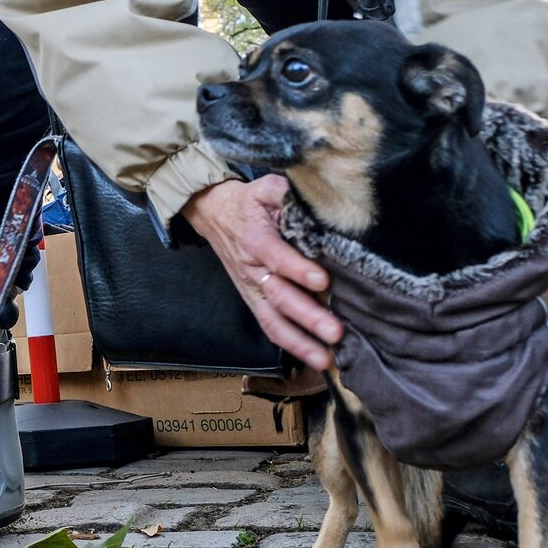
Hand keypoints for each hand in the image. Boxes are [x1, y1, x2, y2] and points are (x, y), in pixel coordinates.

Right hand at [183, 176, 340, 369]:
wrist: (212, 214)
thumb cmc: (248, 202)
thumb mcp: (265, 187)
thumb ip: (288, 192)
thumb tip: (319, 197)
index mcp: (255, 237)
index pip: (275, 256)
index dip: (297, 269)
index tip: (323, 281)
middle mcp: (252, 269)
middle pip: (278, 297)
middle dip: (307, 317)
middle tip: (335, 332)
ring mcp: (252, 289)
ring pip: (273, 320)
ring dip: (300, 342)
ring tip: (327, 359)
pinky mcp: (254, 300)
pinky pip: (271, 326)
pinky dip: (292, 345)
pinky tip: (315, 358)